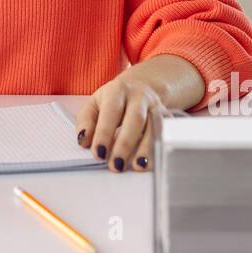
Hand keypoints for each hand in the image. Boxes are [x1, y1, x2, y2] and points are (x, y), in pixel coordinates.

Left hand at [74, 55, 201, 171]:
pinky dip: (159, 149)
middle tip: (116, 164)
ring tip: (137, 166)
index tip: (99, 153)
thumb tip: (83, 140)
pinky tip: (151, 163)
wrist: (143, 86)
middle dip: (126, 144)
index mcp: (118, 90)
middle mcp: (139, 97)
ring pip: (155, 127)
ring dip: (146, 148)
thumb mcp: (95, 103)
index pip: (111, 111)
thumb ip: (86, 121)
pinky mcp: (168, 118)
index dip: (105, 133)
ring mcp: (156, 107)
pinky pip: (166, 134)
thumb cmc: (115, 99)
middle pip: (135, 119)